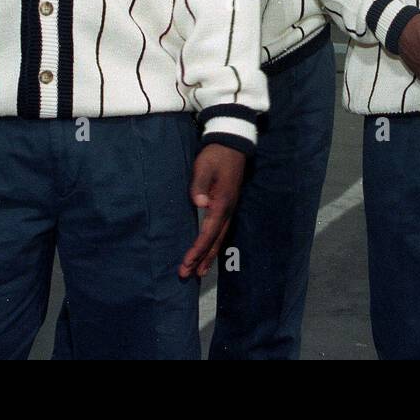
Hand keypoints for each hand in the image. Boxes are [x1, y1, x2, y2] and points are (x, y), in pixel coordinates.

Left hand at [178, 142, 246, 277]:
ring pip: (220, 238)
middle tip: (188, 275)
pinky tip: (209, 251)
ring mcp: (229, 209)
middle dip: (202, 259)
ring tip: (200, 272)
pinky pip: (220, 231)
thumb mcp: (204, 166)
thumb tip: (199, 203)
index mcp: (222, 203)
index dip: (198, 249)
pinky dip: (214, 245)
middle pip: (215, 240)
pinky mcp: (227, 206)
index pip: (208, 232)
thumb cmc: (216, 156)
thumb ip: (200, 185)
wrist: (232, 145)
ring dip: (209, 256)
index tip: (187, 263)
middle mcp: (228, 210)